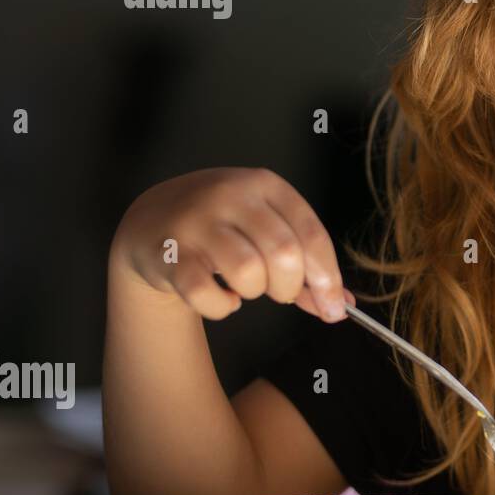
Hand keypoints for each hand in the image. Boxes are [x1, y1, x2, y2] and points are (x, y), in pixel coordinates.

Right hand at [113, 167, 352, 322]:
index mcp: (266, 185)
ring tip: (246, 287)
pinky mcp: (168, 251)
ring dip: (254, 292)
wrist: (153, 218)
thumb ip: (304, 264)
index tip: (335, 309)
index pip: (311, 234)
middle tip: (281, 293)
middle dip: (290, 287)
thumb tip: (341, 305)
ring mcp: (197, 221)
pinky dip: (221, 306)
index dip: (328, 277)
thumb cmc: (225, 227)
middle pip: (283, 254)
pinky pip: (205, 293)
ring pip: (247, 272)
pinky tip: (222, 297)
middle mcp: (232, 195)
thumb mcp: (267, 229)